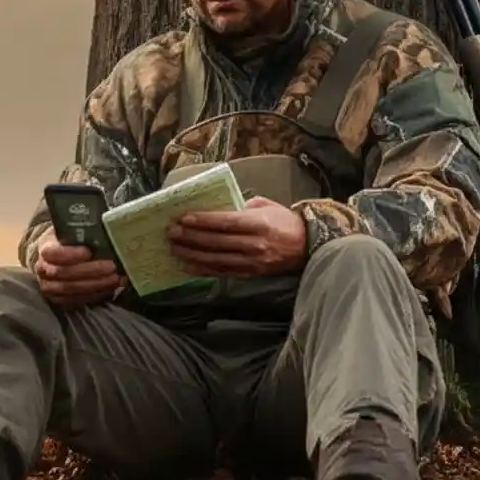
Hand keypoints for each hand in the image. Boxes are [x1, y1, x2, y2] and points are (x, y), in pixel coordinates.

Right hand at [35, 232, 124, 308]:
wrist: (54, 259)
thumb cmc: (67, 242)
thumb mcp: (69, 232)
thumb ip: (82, 231)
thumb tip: (105, 224)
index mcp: (44, 249)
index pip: (52, 253)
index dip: (70, 254)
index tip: (88, 251)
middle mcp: (43, 271)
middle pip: (65, 273)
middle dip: (91, 271)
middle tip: (112, 266)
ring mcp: (50, 288)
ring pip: (73, 289)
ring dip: (97, 284)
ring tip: (117, 278)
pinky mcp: (60, 300)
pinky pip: (79, 300)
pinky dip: (97, 294)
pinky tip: (112, 287)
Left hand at [167, 196, 307, 277]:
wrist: (307, 246)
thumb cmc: (285, 222)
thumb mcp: (267, 206)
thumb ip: (243, 206)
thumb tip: (219, 209)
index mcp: (259, 224)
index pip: (226, 222)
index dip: (203, 221)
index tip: (184, 217)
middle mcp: (254, 244)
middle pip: (216, 242)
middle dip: (191, 237)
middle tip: (171, 232)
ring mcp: (251, 262)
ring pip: (215, 259)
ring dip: (192, 254)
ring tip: (174, 248)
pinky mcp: (249, 274)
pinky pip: (222, 272)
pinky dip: (203, 270)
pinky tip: (187, 266)